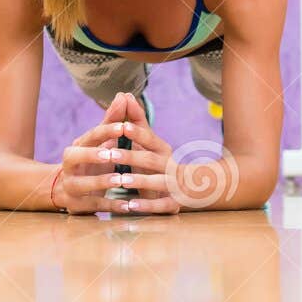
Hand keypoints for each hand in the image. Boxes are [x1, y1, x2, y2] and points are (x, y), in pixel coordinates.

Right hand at [54, 93, 142, 214]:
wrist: (66, 190)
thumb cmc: (91, 161)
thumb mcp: (99, 143)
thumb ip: (112, 121)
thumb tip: (123, 96)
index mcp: (77, 147)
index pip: (90, 136)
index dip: (106, 131)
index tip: (123, 127)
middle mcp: (69, 165)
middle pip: (74, 157)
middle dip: (92, 155)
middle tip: (112, 153)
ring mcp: (70, 186)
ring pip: (82, 184)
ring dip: (102, 181)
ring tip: (121, 180)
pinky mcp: (76, 205)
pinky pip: (93, 205)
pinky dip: (110, 206)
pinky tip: (127, 205)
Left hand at [103, 93, 183, 213]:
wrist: (191, 188)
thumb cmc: (159, 162)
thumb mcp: (149, 142)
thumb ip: (136, 120)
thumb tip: (125, 94)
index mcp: (162, 149)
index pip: (150, 138)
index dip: (137, 133)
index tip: (122, 127)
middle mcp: (170, 165)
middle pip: (151, 160)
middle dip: (130, 157)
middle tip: (109, 154)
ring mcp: (174, 185)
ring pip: (157, 182)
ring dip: (139, 181)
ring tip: (121, 181)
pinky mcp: (173, 204)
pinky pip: (160, 205)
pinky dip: (145, 205)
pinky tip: (130, 206)